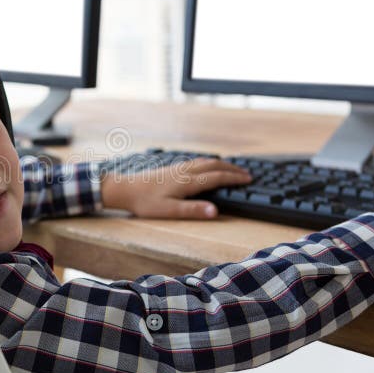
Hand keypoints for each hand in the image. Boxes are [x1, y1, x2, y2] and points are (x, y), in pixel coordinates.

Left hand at [100, 157, 251, 218]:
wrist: (124, 189)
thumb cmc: (145, 202)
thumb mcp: (169, 211)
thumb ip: (193, 210)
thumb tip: (215, 211)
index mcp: (187, 182)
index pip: (217, 177)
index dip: (234, 178)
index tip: (248, 179)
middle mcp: (185, 171)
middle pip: (214, 165)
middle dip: (232, 169)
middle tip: (247, 174)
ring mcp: (179, 168)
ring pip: (206, 161)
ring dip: (222, 164)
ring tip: (233, 169)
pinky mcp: (173, 168)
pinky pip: (198, 161)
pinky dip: (210, 162)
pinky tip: (208, 166)